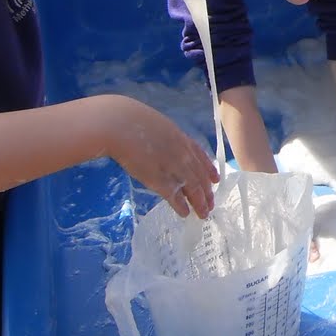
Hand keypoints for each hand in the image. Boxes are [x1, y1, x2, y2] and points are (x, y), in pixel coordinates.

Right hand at [103, 96, 218, 217]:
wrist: (119, 125)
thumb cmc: (131, 121)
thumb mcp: (158, 125)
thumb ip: (166, 138)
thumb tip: (164, 145)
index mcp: (181, 139)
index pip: (201, 157)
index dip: (210, 170)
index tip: (216, 180)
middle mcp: (182, 154)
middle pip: (200, 176)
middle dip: (207, 192)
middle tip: (210, 204)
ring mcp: (172, 167)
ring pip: (192, 188)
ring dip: (199, 203)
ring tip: (203, 214)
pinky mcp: (158, 180)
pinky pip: (174, 196)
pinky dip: (181, 206)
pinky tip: (184, 213)